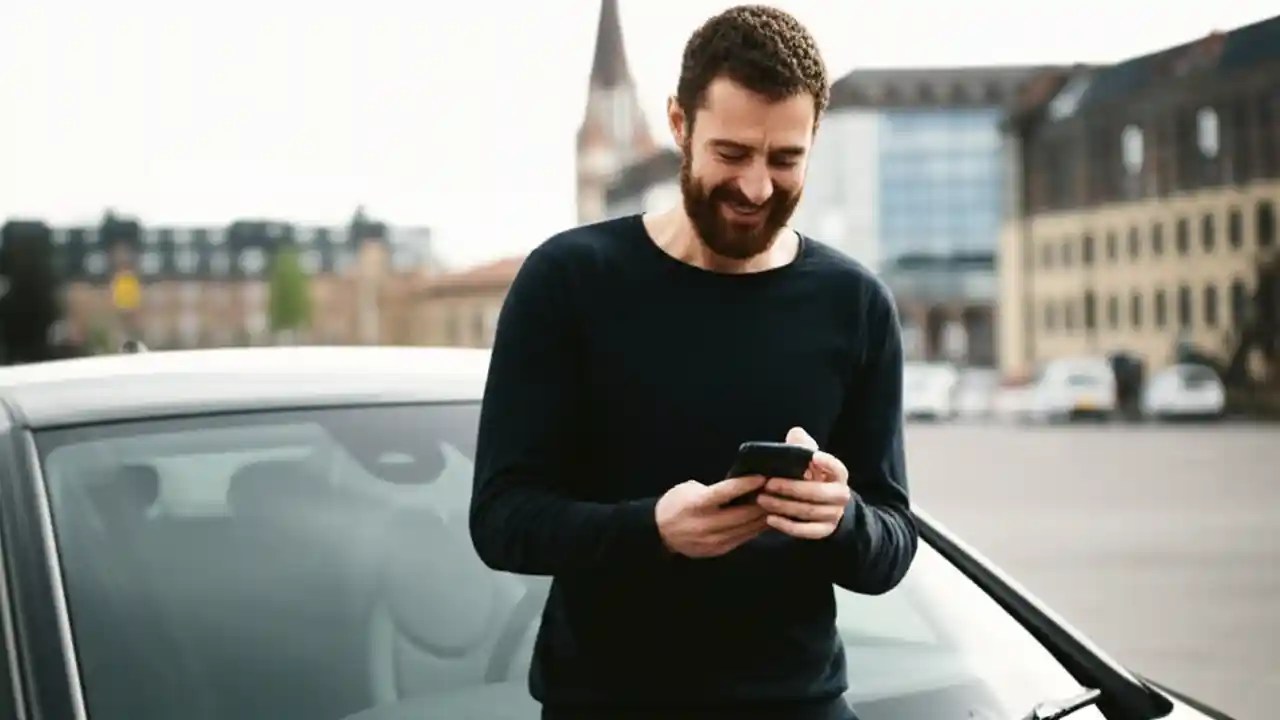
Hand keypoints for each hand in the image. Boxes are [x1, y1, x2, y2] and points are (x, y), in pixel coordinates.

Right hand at [655, 475, 769, 557]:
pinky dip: (755, 528)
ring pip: (746, 528)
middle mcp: (706, 524)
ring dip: (763, 516)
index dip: (745, 484)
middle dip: (762, 502)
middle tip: (777, 490)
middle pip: (742, 513)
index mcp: (697, 504)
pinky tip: (765, 519)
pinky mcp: (718, 550)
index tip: (762, 477)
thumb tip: (743, 487)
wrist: (660, 531)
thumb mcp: (690, 489)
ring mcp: (713, 540)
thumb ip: (715, 490)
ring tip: (777, 504)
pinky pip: (743, 538)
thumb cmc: (677, 503)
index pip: (725, 492)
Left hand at [757, 427, 851, 539]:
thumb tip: (795, 433)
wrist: (826, 505)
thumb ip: (802, 446)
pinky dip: (787, 526)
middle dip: (791, 488)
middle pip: (817, 493)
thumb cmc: (812, 477)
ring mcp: (834, 515)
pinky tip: (770, 519)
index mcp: (839, 475)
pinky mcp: (825, 531)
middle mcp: (841, 495)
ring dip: (783, 506)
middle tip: (768, 484)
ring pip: (808, 512)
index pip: (837, 468)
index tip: (812, 457)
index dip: (827, 463)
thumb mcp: (810, 460)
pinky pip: (806, 531)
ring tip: (761, 499)